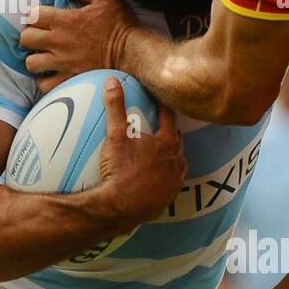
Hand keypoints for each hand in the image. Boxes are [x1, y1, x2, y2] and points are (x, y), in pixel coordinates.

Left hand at [20, 0, 139, 92]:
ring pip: (31, 63)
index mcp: (65, 20)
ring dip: (34, 58)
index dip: (33, 15)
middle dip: (29, 36)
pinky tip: (51, 73)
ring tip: (43, 56)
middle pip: (26, 39)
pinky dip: (44, 80)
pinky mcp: (69, 80)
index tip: (40, 17)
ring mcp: (62, 63)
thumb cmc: (120, 23)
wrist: (133, 53)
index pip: (32, 15)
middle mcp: (59, 42)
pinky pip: (44, 85)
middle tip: (39, 36)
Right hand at [91, 78, 184, 233]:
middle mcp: (177, 160)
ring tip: (156, 153)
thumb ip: (116, 107)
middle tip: (158, 127)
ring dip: (168, 156)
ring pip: (176, 162)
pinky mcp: (169, 197)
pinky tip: (152, 178)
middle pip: (176, 140)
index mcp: (168, 142)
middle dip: (169, 132)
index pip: (169, 118)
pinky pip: (169, 182)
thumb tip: (112, 81)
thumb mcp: (116, 135)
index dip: (164, 108)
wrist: (122, 207)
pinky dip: (163, 177)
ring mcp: (175, 181)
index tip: (159, 102)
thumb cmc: (120, 169)